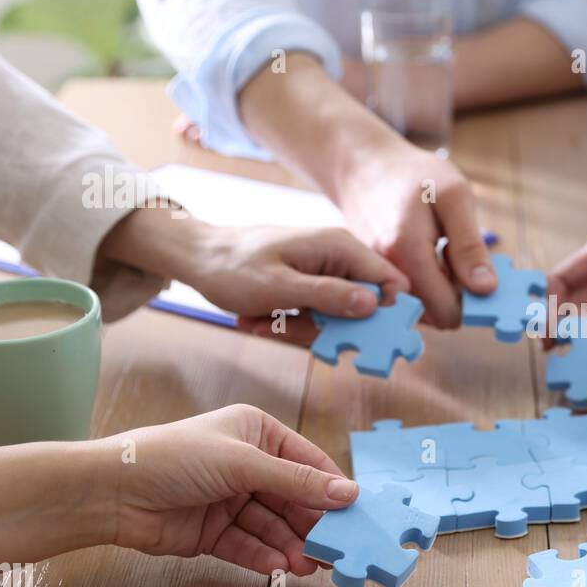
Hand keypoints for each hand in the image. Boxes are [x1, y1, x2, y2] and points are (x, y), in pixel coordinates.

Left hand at [102, 405, 356, 575]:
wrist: (111, 492)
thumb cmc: (174, 458)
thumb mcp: (243, 464)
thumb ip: (297, 482)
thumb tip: (349, 493)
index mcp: (257, 433)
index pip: (307, 463)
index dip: (332, 489)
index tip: (357, 515)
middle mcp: (247, 466)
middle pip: (293, 499)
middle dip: (313, 525)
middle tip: (337, 550)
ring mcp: (231, 500)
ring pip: (274, 527)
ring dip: (291, 546)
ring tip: (310, 566)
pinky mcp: (214, 533)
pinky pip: (249, 545)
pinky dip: (265, 557)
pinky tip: (280, 568)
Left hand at [187, 225, 409, 344]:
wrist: (195, 257)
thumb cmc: (232, 267)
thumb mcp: (280, 288)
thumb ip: (329, 296)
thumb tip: (373, 305)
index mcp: (340, 248)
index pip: (391, 282)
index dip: (386, 314)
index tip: (361, 338)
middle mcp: (338, 256)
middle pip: (363, 306)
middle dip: (329, 327)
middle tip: (289, 329)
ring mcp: (324, 270)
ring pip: (336, 317)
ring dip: (301, 328)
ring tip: (263, 322)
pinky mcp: (309, 284)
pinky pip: (316, 314)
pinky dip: (290, 322)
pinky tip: (260, 319)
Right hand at [338, 139, 496, 327]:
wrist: (363, 165)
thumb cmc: (414, 175)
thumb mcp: (455, 197)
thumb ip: (469, 245)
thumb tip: (486, 288)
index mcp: (407, 254)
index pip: (446, 312)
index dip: (470, 301)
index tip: (478, 273)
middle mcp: (383, 272)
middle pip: (432, 316)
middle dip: (453, 296)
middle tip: (456, 255)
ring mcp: (372, 277)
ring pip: (417, 309)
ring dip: (437, 290)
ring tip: (440, 252)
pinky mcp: (369, 277)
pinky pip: (403, 296)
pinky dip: (421, 283)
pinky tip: (425, 253)